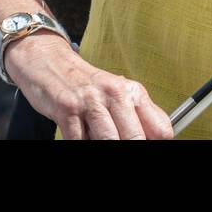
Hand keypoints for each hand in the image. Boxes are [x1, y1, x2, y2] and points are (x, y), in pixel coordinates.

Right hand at [4, 33, 172, 139]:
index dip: (157, 144)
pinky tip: (84, 140)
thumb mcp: (119, 93)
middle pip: (135, 138)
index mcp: (133, 92)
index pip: (160, 129)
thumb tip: (161, 137)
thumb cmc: (86, 84)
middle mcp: (115, 94)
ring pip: (109, 141)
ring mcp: (91, 102)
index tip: (149, 148)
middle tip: (123, 147)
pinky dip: (84, 144)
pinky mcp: (68, 111)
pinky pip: (80, 141)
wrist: (51, 63)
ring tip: (100, 141)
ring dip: (106, 147)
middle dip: (131, 147)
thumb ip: (141, 115)